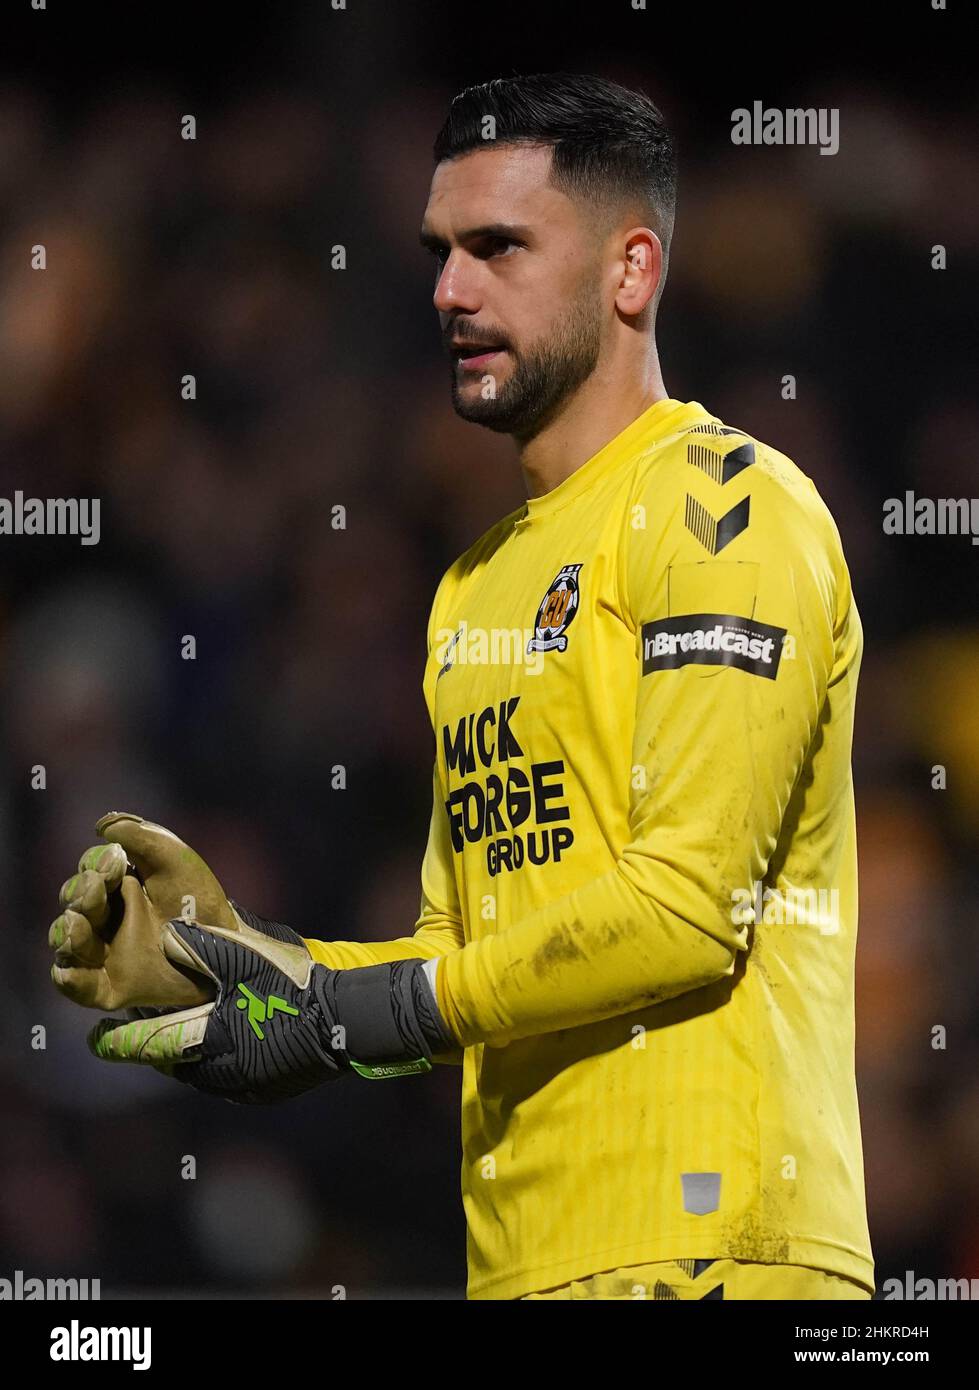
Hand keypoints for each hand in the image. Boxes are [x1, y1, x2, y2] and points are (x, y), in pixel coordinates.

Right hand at [49, 812, 229, 1011]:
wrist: (225, 944)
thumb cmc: (197, 897)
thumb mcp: (174, 859)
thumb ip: (142, 837)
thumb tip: (103, 826)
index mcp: (115, 886)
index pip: (89, 872)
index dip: (95, 865)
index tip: (115, 862)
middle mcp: (104, 918)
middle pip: (74, 904)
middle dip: (80, 894)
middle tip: (97, 889)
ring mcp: (106, 952)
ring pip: (69, 943)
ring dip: (67, 932)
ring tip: (77, 924)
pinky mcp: (113, 985)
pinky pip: (81, 987)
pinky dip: (70, 982)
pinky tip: (68, 972)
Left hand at [88, 910, 447, 1103]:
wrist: (350, 1021)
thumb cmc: (297, 988)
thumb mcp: (247, 960)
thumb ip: (205, 948)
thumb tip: (167, 935)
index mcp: (212, 1040)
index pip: (152, 1045)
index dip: (120, 1042)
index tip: (94, 1039)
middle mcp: (223, 1073)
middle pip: (174, 1063)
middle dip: (153, 1046)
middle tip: (135, 1029)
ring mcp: (247, 1087)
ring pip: (200, 1074)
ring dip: (185, 1055)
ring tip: (179, 1033)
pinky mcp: (267, 1090)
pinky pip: (227, 1080)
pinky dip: (215, 1063)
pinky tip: (223, 1042)